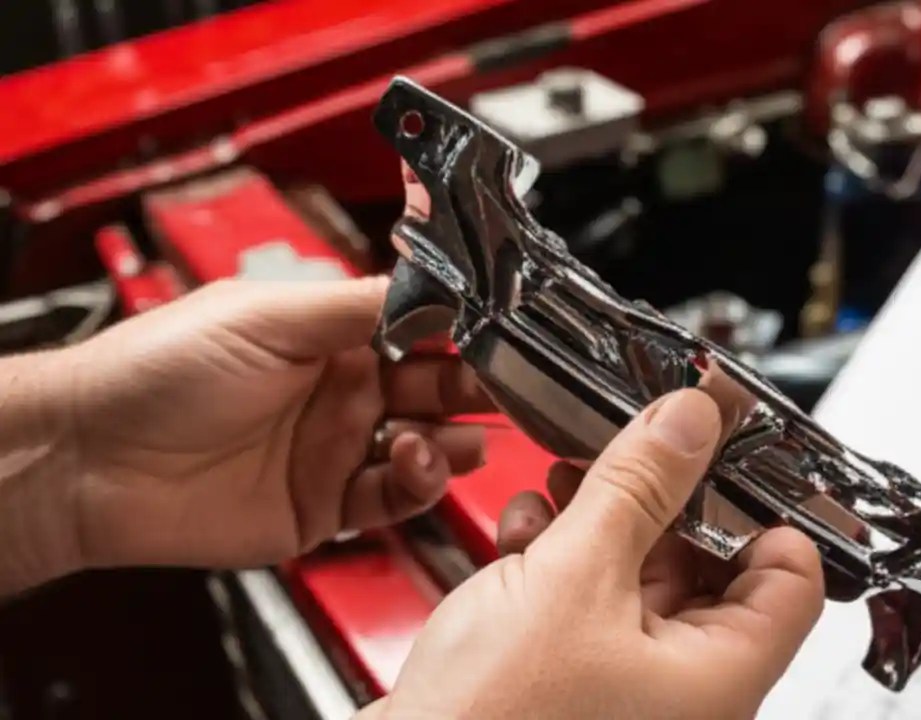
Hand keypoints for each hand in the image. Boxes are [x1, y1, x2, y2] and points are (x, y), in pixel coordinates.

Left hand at [62, 276, 490, 572]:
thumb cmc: (156, 371)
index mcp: (329, 336)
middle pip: (432, 389)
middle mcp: (339, 392)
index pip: (419, 329)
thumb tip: (433, 287)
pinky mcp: (322, 509)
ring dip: (455, 440)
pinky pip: (391, 500)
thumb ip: (359, 305)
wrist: (91, 459)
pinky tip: (420, 463)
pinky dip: (419, 485)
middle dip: (476, 387)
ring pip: (423, 448)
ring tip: (473, 435)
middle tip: (512, 389)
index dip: (464, 333)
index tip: (505, 336)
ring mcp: (332, 452)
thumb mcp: (270, 316)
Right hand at [365, 389, 825, 718]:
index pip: (791, 577)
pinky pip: (594, 601)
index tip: (727, 451)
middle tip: (636, 447)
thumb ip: (639, 487)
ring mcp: (628, 684)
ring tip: (565, 481)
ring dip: (604, 518)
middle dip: (663, 498)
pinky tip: (528, 532)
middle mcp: (685, 689)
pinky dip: (565, 557)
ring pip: (642, 574)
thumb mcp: (575, 576)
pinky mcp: (575, 678)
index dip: (764, 506)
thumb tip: (692, 423)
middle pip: (710, 564)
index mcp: (718, 677)